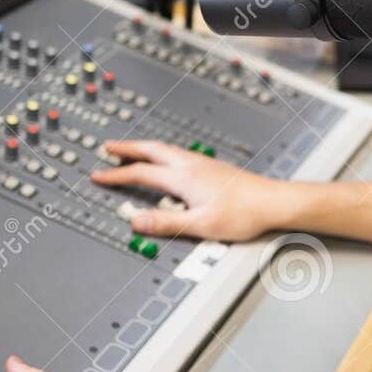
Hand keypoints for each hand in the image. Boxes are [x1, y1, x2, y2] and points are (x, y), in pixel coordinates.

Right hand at [89, 139, 284, 240]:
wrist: (274, 202)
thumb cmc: (244, 213)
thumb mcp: (201, 225)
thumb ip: (167, 223)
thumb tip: (137, 221)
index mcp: (184, 177)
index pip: (141, 173)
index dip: (116, 174)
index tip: (98, 175)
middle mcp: (192, 165)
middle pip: (152, 150)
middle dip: (127, 148)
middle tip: (108, 147)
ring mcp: (203, 164)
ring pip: (166, 149)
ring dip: (144, 148)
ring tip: (132, 150)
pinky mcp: (213, 167)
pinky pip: (178, 153)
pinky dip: (162, 153)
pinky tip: (167, 160)